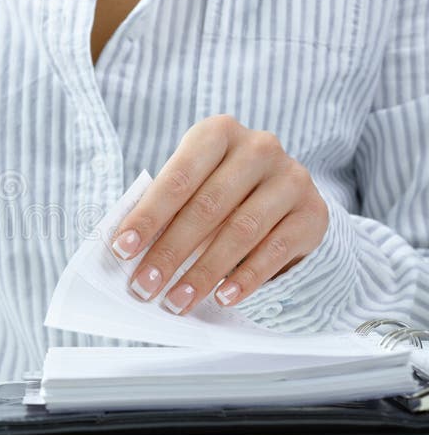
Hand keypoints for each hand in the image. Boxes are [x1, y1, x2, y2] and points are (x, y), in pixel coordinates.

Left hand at [111, 115, 328, 313]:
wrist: (285, 193)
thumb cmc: (220, 189)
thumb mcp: (193, 186)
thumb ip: (166, 209)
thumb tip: (128, 249)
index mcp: (218, 133)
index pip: (178, 177)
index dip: (148, 215)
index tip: (122, 249)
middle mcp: (258, 149)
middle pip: (207, 207)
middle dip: (169, 252)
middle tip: (144, 286)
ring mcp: (290, 178)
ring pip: (240, 232)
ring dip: (203, 272)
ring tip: (176, 300)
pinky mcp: (313, 212)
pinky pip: (274, 250)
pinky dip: (245, 278)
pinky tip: (222, 298)